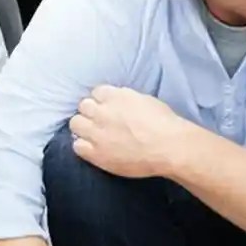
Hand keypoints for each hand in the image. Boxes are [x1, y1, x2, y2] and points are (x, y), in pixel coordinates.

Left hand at [68, 85, 185, 178]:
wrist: (169, 148)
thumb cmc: (164, 124)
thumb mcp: (144, 100)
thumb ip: (126, 99)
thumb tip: (118, 102)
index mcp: (116, 96)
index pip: (96, 92)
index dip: (102, 101)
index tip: (107, 107)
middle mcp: (102, 112)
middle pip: (83, 106)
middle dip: (91, 112)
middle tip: (100, 121)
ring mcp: (97, 133)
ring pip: (76, 123)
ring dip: (84, 127)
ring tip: (94, 134)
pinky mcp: (96, 153)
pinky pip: (77, 146)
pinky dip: (83, 146)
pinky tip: (93, 149)